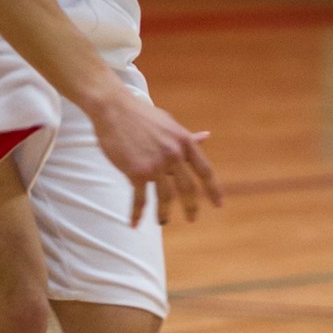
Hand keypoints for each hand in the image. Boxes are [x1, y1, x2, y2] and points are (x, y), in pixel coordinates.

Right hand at [87, 83, 222, 225]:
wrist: (114, 109)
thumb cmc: (141, 115)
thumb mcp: (169, 124)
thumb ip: (186, 137)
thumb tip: (206, 137)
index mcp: (184, 142)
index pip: (205, 170)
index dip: (213, 189)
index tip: (218, 204)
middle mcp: (173, 154)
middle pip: (188, 188)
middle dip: (191, 207)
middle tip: (192, 218)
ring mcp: (155, 164)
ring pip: (166, 197)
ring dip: (164, 213)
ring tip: (163, 221)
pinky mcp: (136, 172)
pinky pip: (140, 199)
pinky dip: (137, 213)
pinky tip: (134, 223)